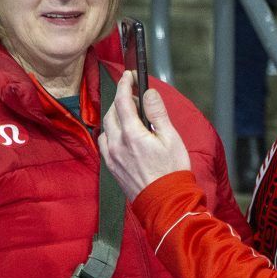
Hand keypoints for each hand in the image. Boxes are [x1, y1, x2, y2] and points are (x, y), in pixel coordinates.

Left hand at [99, 72, 189, 200]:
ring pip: (105, 127)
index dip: (125, 84)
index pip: (122, 101)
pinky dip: (111, 132)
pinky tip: (122, 134)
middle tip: (136, 98)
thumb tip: (149, 93)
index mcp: (132, 134)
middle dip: (121, 100)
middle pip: (111, 112)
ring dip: (115, 116)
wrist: (165, 202)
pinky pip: (104, 142)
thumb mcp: (171, 138)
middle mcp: (117, 143)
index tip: (129, 75)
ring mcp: (111, 156)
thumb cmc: (172, 171)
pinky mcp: (111, 167)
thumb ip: (158, 113)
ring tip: (130, 116)